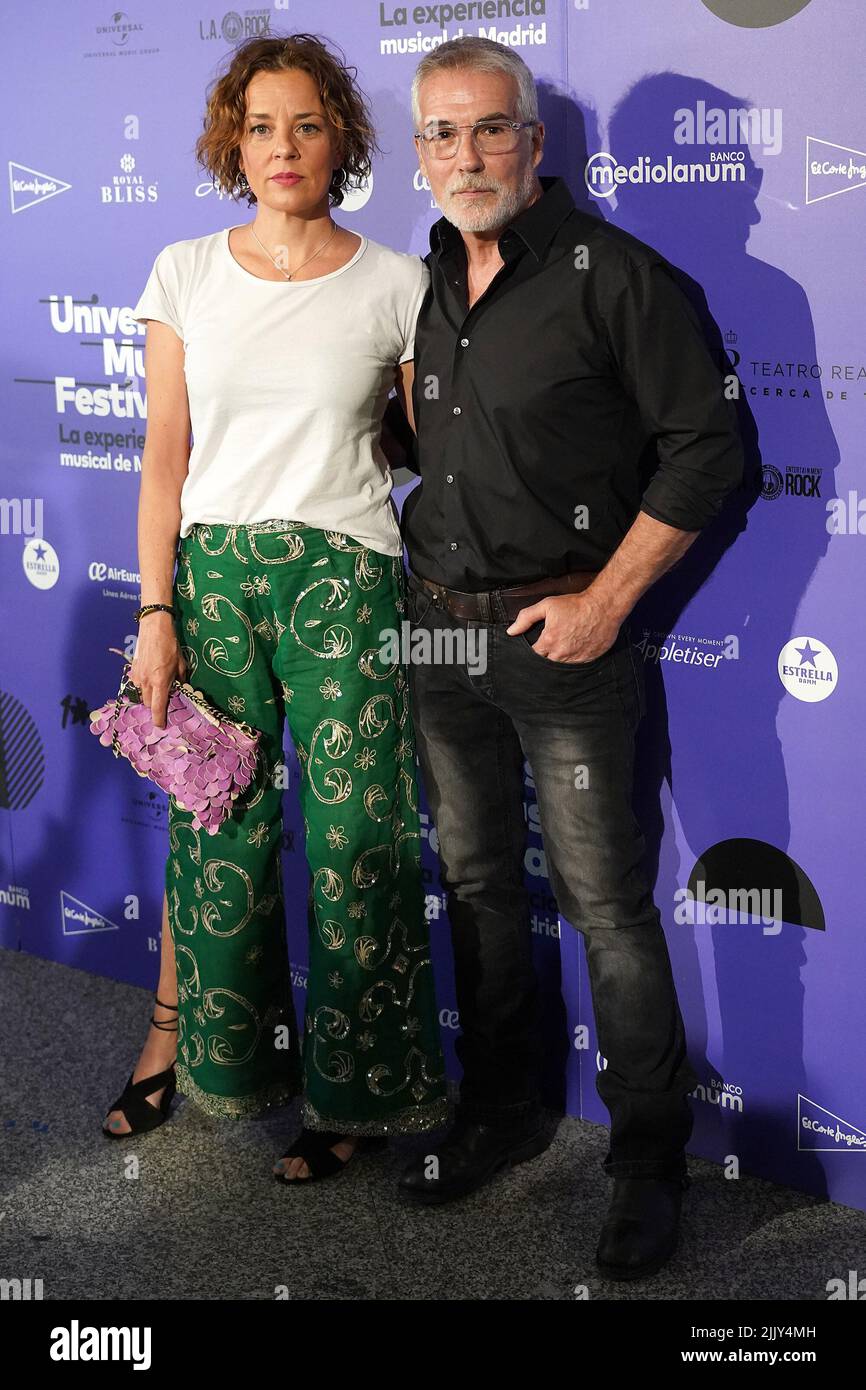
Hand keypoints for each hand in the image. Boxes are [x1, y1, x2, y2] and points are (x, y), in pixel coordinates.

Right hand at [129, 613, 187, 727]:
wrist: (154, 628)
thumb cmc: (170, 645)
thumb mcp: (182, 664)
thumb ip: (181, 680)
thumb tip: (181, 690)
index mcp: (160, 682)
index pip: (157, 707)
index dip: (159, 719)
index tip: (161, 726)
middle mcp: (146, 682)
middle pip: (147, 703)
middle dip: (154, 706)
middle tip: (163, 702)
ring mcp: (137, 676)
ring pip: (141, 694)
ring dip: (148, 696)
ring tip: (157, 690)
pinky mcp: (133, 669)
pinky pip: (136, 684)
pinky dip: (143, 686)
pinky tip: (150, 679)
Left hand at [506, 591, 621, 662]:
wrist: (603, 606)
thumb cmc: (576, 605)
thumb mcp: (547, 605)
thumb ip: (526, 618)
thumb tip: (511, 631)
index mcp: (549, 641)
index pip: (534, 655)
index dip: (534, 651)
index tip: (536, 645)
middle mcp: (561, 653)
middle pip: (547, 663)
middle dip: (547, 655)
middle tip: (552, 645)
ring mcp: (576, 658)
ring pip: (562, 666)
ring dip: (560, 658)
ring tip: (564, 646)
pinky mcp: (588, 659)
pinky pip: (577, 665)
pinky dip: (574, 659)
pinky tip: (576, 648)